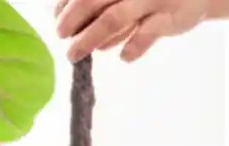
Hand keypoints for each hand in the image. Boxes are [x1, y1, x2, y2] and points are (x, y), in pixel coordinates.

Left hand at [55, 0, 211, 62]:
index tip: (58, 19)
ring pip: (113, 18)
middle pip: (92, 0)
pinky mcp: (170, 18)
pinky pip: (146, 34)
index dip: (66, 5)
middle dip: (71, 20)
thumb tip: (68, 21)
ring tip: (74, 54)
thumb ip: (103, 5)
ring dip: (89, 39)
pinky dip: (132, 47)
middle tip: (61, 35)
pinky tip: (124, 56)